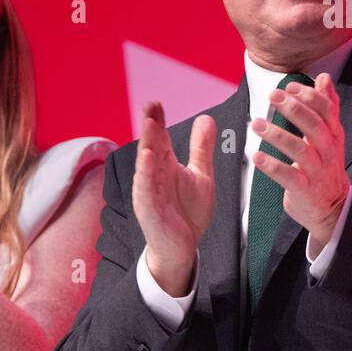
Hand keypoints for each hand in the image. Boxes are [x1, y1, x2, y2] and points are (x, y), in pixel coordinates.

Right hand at [133, 102, 215, 295]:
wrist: (181, 247)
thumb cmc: (187, 212)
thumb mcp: (200, 175)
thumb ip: (201, 148)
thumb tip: (205, 118)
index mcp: (165, 166)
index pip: (160, 138)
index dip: (157, 120)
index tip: (156, 103)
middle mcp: (154, 176)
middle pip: (151, 147)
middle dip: (151, 128)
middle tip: (151, 108)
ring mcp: (149, 192)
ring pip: (146, 166)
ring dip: (147, 147)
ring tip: (150, 129)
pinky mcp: (150, 210)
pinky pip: (146, 190)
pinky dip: (145, 176)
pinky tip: (147, 161)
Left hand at [252, 73, 349, 251]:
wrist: (334, 208)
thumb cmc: (326, 167)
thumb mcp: (330, 136)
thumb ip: (326, 108)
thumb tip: (324, 78)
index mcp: (333, 135)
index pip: (326, 110)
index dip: (309, 96)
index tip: (289, 86)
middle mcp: (328, 151)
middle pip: (315, 126)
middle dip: (294, 108)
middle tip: (272, 95)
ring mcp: (318, 172)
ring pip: (301, 150)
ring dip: (277, 135)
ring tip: (256, 124)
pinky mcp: (306, 191)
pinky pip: (289, 177)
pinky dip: (273, 166)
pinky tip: (256, 156)